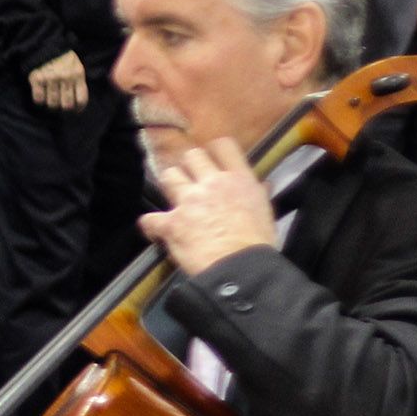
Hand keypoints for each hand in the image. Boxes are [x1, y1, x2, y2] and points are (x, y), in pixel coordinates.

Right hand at [26, 50, 87, 111]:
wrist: (43, 44)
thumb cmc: (62, 58)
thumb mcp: (76, 66)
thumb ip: (78, 82)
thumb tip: (78, 106)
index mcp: (78, 74)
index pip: (81, 99)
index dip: (78, 108)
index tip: (74, 109)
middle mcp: (65, 77)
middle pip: (67, 105)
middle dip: (63, 107)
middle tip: (60, 104)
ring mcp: (51, 78)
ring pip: (52, 104)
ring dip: (51, 104)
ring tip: (50, 99)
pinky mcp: (37, 79)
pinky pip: (38, 99)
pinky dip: (39, 100)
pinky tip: (41, 94)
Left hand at [138, 138, 276, 275]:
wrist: (242, 270)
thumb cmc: (258, 245)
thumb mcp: (266, 214)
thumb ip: (259, 195)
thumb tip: (263, 184)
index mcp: (238, 180)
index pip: (223, 145)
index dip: (215, 151)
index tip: (213, 161)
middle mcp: (212, 183)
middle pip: (192, 156)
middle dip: (191, 168)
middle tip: (193, 182)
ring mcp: (189, 201)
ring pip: (169, 176)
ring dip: (171, 186)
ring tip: (175, 200)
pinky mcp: (172, 223)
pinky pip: (150, 219)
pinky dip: (151, 226)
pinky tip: (155, 231)